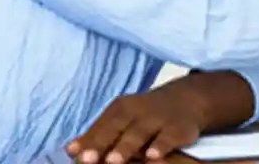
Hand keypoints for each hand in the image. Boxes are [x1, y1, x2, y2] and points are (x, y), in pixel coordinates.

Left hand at [67, 71, 253, 162]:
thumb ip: (97, 135)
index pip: (102, 126)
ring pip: (141, 133)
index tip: (75, 156)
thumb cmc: (146, 115)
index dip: (89, 142)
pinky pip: (169, 137)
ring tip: (113, 162)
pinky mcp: (180, 127)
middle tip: (87, 161)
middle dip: (103, 144)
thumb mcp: (122, 119)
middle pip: (118, 127)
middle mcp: (139, 111)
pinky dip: (161, 146)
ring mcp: (160, 118)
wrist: (188, 100)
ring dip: (126, 147)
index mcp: (121, 109)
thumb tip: (70, 150)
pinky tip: (152, 157)